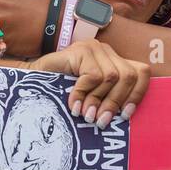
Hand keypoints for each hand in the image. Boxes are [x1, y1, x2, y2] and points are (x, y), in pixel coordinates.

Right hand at [30, 39, 150, 127]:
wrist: (29, 84)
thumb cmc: (60, 94)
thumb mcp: (91, 98)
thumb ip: (107, 100)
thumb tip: (124, 117)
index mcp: (113, 61)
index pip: (141, 72)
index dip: (137, 94)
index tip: (125, 115)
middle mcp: (106, 51)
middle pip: (129, 75)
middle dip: (115, 102)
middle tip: (100, 121)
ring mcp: (93, 48)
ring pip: (112, 77)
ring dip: (97, 100)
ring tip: (85, 114)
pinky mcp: (80, 50)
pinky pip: (93, 76)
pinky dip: (83, 93)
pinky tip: (73, 104)